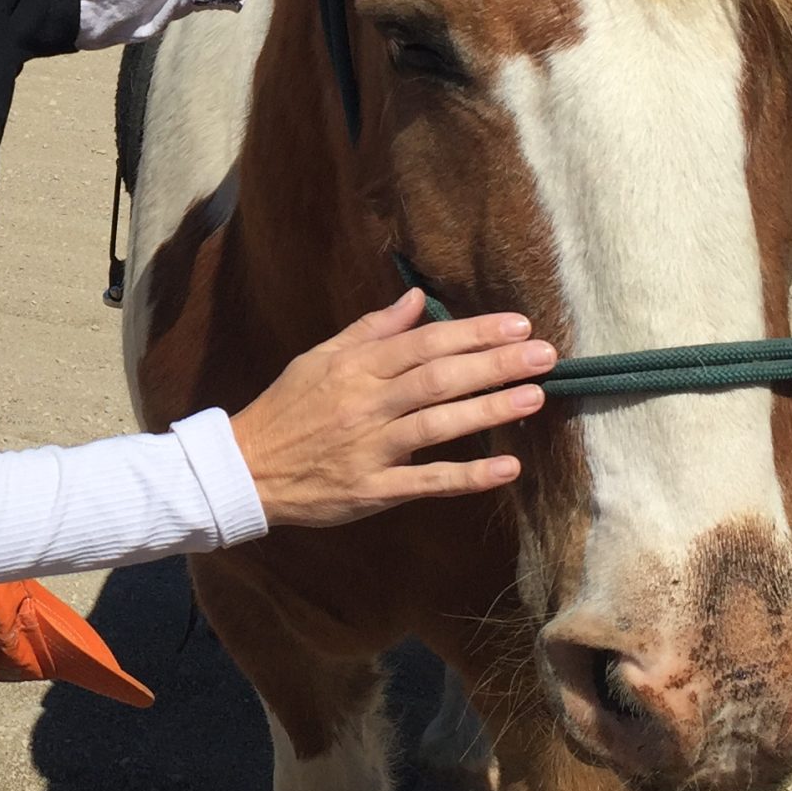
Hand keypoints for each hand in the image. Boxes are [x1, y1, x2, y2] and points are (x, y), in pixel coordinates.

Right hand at [230, 290, 551, 527]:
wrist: (247, 468)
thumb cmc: (287, 409)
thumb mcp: (319, 359)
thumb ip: (370, 330)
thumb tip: (416, 300)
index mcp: (354, 367)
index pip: (424, 343)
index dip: (473, 333)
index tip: (517, 325)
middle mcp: (365, 404)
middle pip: (439, 378)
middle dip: (495, 363)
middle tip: (544, 354)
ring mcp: (369, 449)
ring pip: (438, 424)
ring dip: (490, 409)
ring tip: (535, 396)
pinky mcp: (372, 490)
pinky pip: (427, 482)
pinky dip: (468, 475)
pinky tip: (507, 468)